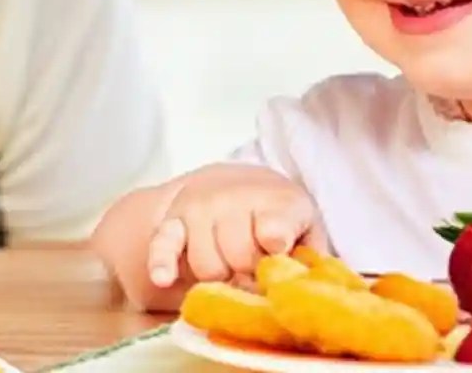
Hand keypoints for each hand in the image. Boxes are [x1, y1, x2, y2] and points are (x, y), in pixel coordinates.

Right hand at [147, 165, 325, 287]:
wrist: (232, 183)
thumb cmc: (275, 215)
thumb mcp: (306, 227)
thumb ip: (311, 256)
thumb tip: (309, 288)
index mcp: (274, 199)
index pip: (273, 228)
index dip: (276, 249)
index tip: (278, 252)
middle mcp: (233, 199)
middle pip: (240, 257)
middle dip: (250, 274)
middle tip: (256, 271)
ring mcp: (200, 209)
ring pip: (207, 266)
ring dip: (221, 277)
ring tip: (232, 268)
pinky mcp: (172, 222)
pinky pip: (163, 246)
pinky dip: (161, 263)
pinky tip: (163, 279)